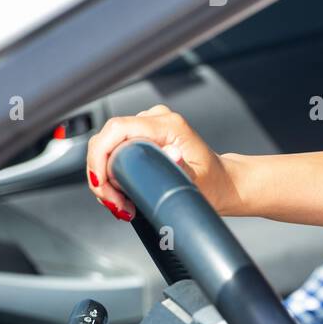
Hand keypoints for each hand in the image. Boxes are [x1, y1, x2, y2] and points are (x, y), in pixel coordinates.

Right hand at [86, 105, 237, 219]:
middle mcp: (156, 120)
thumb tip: (171, 154)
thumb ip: (182, 168)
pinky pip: (114, 152)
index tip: (102, 185)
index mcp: (169, 125)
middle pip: (106, 140)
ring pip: (107, 148)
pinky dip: (111, 175)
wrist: (222, 182)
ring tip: (121, 204)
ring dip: (105, 179)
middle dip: (101, 175)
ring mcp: (148, 126)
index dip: (100, 156)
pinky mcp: (143, 136)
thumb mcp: (199, 181)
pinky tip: (121, 194)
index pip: (117, 129)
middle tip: (115, 203)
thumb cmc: (214, 183)